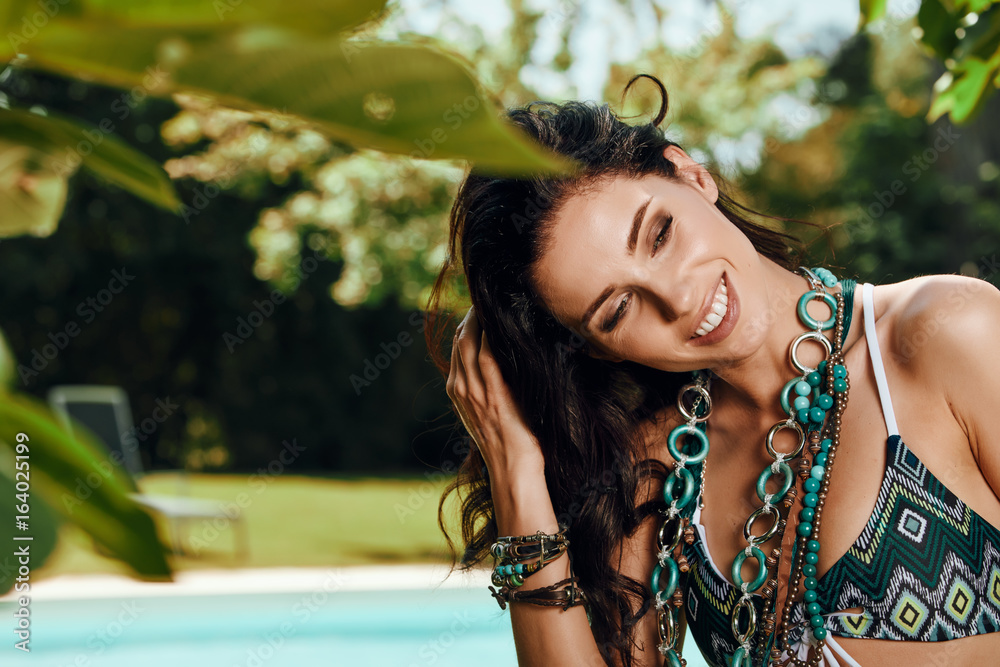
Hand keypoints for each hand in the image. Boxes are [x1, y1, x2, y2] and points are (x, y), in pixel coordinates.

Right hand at [445, 306, 544, 477]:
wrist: (511, 469)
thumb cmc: (507, 445)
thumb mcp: (486, 415)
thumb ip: (485, 392)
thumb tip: (500, 371)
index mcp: (457, 393)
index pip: (457, 350)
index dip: (467, 327)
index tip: (478, 312)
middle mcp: (461, 389)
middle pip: (460, 341)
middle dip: (471, 317)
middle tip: (484, 301)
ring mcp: (475, 391)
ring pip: (469, 343)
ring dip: (480, 320)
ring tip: (491, 304)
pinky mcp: (493, 393)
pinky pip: (488, 356)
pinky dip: (492, 336)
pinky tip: (500, 323)